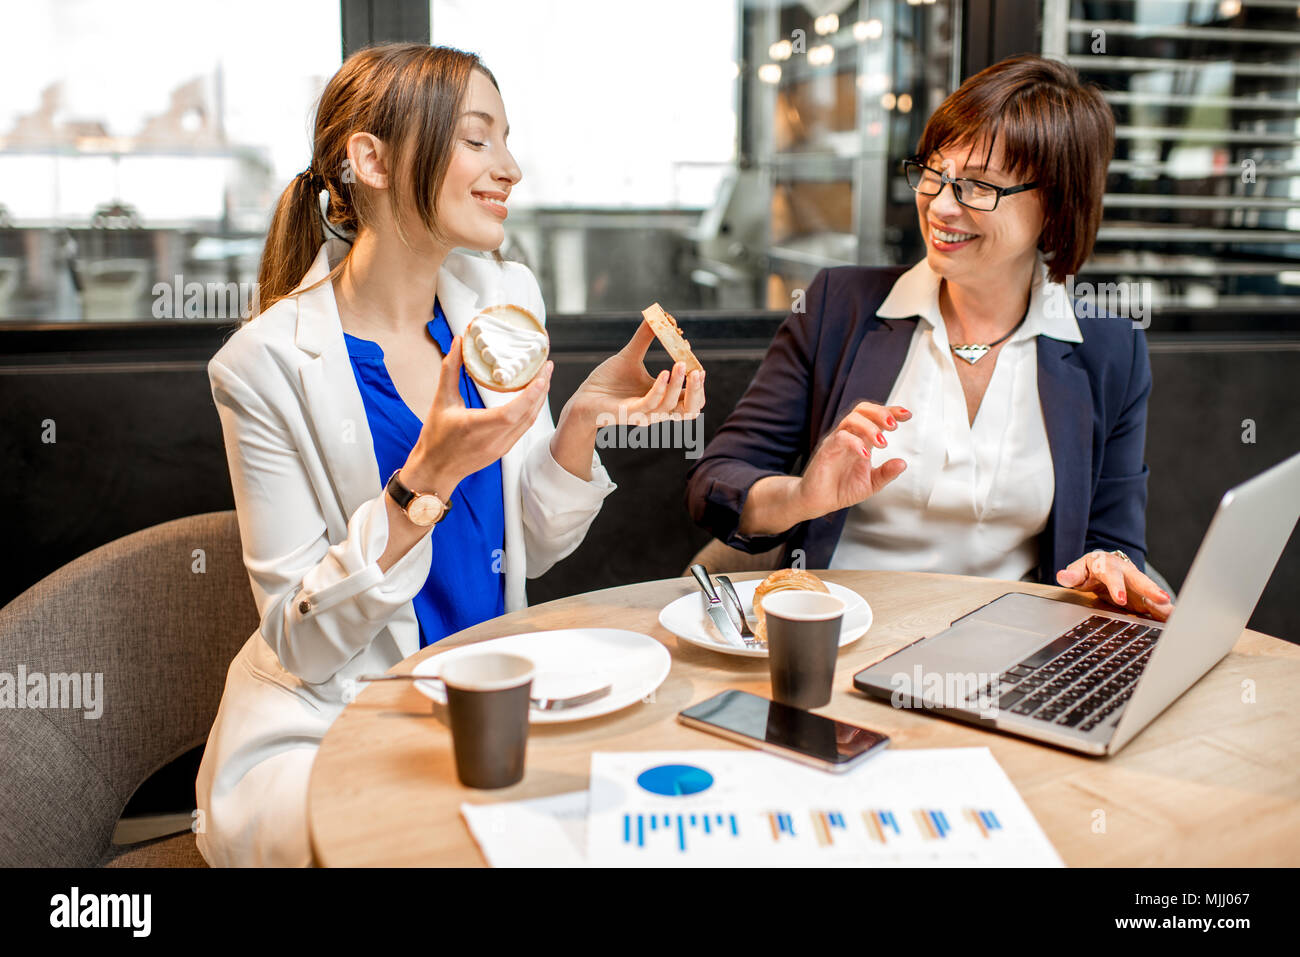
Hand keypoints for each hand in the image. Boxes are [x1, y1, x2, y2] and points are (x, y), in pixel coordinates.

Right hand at [403, 335, 550, 494]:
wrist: (435, 470)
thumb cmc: (435, 437)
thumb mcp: (441, 401)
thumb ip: (450, 370)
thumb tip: (458, 343)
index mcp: (476, 427)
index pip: (512, 412)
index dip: (530, 394)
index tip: (541, 375)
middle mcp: (493, 440)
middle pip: (527, 414)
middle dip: (542, 389)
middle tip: (547, 366)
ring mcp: (501, 447)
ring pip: (529, 421)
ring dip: (539, 400)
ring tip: (544, 378)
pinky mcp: (504, 450)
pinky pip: (524, 427)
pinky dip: (531, 410)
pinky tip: (533, 397)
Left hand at [562, 319, 704, 427]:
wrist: (584, 398)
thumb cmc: (608, 381)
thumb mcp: (630, 356)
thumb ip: (645, 338)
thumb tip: (658, 316)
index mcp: (662, 398)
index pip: (689, 395)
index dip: (696, 380)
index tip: (693, 357)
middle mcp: (657, 409)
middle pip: (690, 410)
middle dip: (697, 392)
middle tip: (699, 371)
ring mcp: (645, 413)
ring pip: (672, 406)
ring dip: (679, 386)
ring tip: (681, 364)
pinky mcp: (630, 413)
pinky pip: (650, 404)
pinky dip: (660, 389)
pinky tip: (664, 373)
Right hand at [794, 402, 911, 518]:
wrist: (819, 502)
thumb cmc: (841, 489)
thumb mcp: (871, 484)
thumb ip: (886, 473)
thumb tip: (903, 463)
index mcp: (862, 440)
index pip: (875, 417)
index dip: (891, 412)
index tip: (907, 415)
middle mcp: (849, 436)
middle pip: (862, 410)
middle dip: (880, 413)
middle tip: (894, 425)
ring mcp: (837, 441)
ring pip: (851, 419)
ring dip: (870, 427)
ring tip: (883, 442)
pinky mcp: (826, 450)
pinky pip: (840, 438)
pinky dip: (855, 443)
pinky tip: (865, 455)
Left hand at [1056, 551, 1173, 620]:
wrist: (1104, 566)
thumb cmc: (1091, 569)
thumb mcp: (1079, 570)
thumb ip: (1072, 575)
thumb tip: (1062, 576)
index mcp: (1108, 565)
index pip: (1112, 576)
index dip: (1117, 587)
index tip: (1120, 599)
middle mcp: (1127, 573)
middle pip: (1140, 580)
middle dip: (1150, 589)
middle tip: (1162, 599)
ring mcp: (1138, 584)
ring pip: (1152, 592)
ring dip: (1163, 602)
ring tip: (1175, 613)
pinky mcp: (1145, 597)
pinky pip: (1157, 605)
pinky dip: (1167, 613)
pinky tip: (1177, 621)